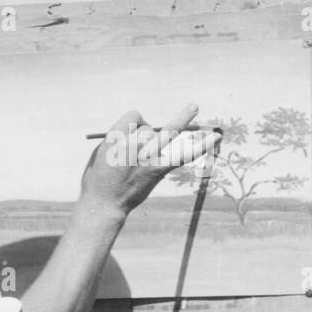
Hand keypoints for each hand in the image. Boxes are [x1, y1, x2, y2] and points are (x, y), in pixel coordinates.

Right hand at [80, 105, 219, 215]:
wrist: (104, 204)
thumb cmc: (98, 179)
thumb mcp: (100, 151)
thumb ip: (119, 138)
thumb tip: (141, 132)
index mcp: (114, 136)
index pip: (135, 116)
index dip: (135, 124)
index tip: (131, 136)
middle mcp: (132, 144)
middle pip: (149, 127)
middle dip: (146, 135)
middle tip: (140, 150)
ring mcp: (147, 157)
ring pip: (166, 133)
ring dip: (181, 119)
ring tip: (194, 106)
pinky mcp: (158, 170)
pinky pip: (182, 156)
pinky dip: (199, 147)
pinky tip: (214, 138)